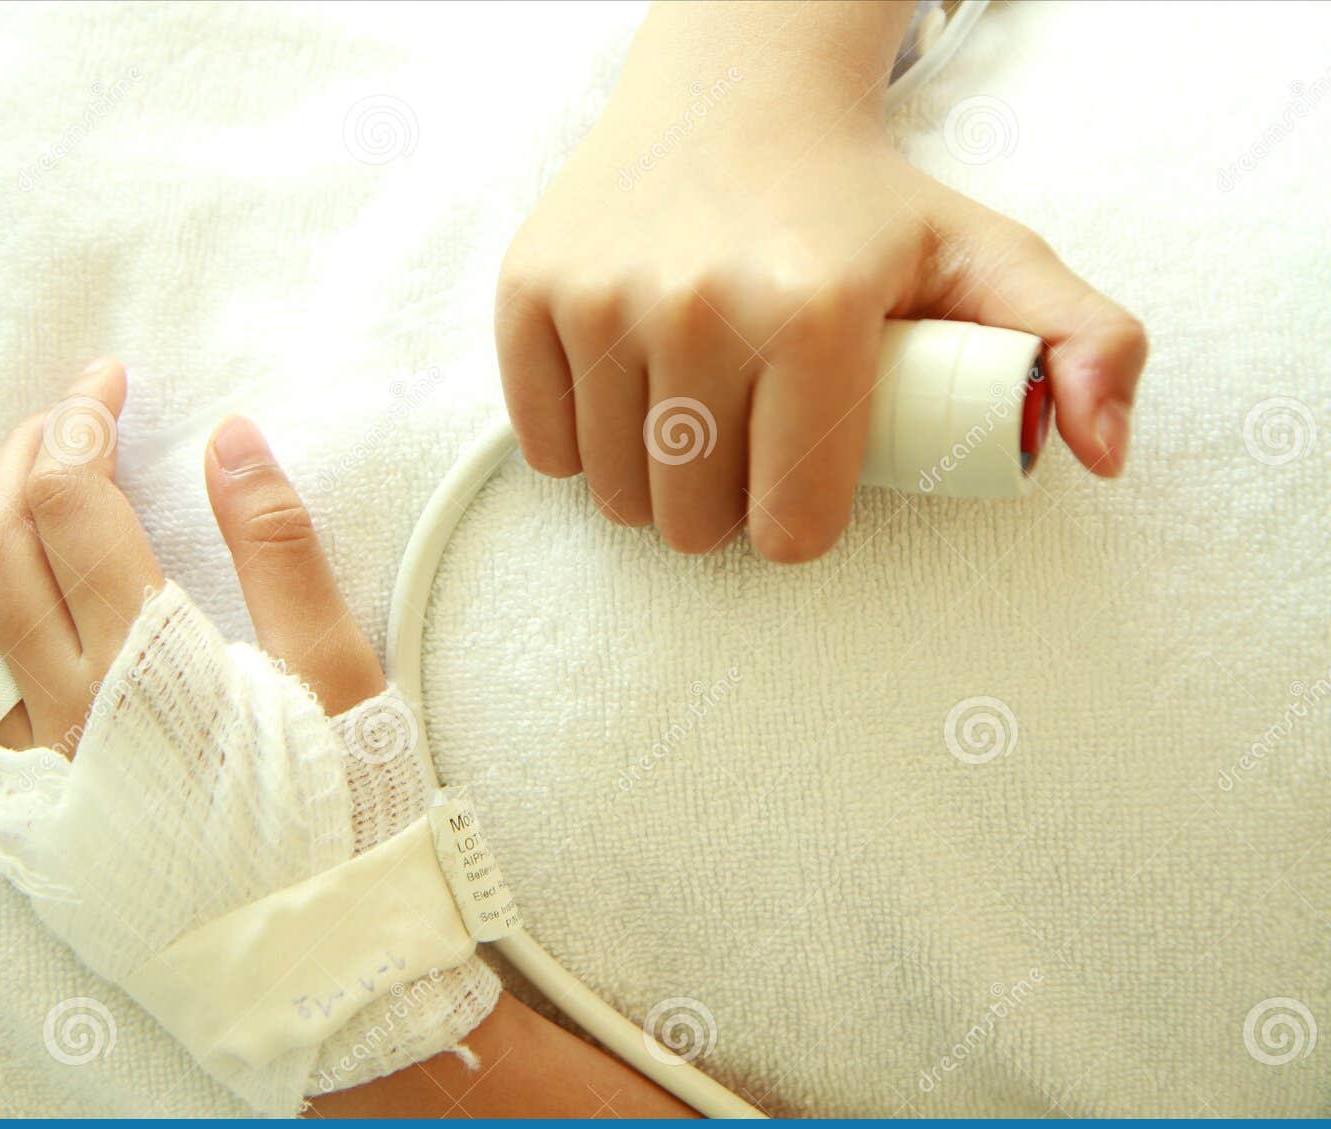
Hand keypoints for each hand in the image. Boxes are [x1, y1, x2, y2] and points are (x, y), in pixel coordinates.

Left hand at [0, 359, 692, 1116]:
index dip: (80, 421)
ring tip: (3, 483)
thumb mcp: (339, 674)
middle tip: (67, 416)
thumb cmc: (347, 820)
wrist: (320, 968)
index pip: (72, 504)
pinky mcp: (27, 816)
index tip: (111, 382)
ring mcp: (34, 770)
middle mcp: (67, 714)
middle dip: (18, 454)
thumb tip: (230, 436)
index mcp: (148, 667)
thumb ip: (280, 549)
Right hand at [495, 2, 1147, 561]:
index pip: (792, 521)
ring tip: (691, 433)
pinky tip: (624, 406)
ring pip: (617, 497)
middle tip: (747, 458)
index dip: (801, 525)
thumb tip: (1106, 456)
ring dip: (653, 493)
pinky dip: (581, 451)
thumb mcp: (987, 257)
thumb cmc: (860, 199)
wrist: (733, 96)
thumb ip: (1083, 343)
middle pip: (696, 520)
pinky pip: (546, 448)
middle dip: (725, 516)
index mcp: (815, 311)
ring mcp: (600, 298)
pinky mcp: (528, 293)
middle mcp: (696, 305)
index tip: (805, 489)